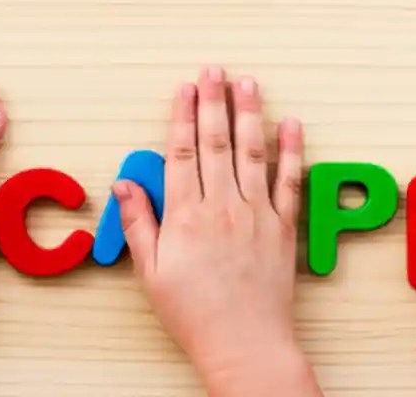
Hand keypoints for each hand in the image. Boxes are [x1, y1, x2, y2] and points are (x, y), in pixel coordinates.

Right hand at [114, 67, 322, 396]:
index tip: (184, 88)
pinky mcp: (282, 227)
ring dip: (249, 113)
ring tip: (248, 83)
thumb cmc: (194, 314)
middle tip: (213, 70)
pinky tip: (290, 124)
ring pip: (252, 152)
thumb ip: (139, 223)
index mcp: (186, 216)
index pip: (182, 152)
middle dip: (214, 102)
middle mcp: (223, 207)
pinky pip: (289, 180)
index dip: (182, 116)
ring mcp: (257, 214)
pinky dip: (291, 150)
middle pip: (216, 142)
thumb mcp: (151, 272)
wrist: (244, 344)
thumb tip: (124, 183)